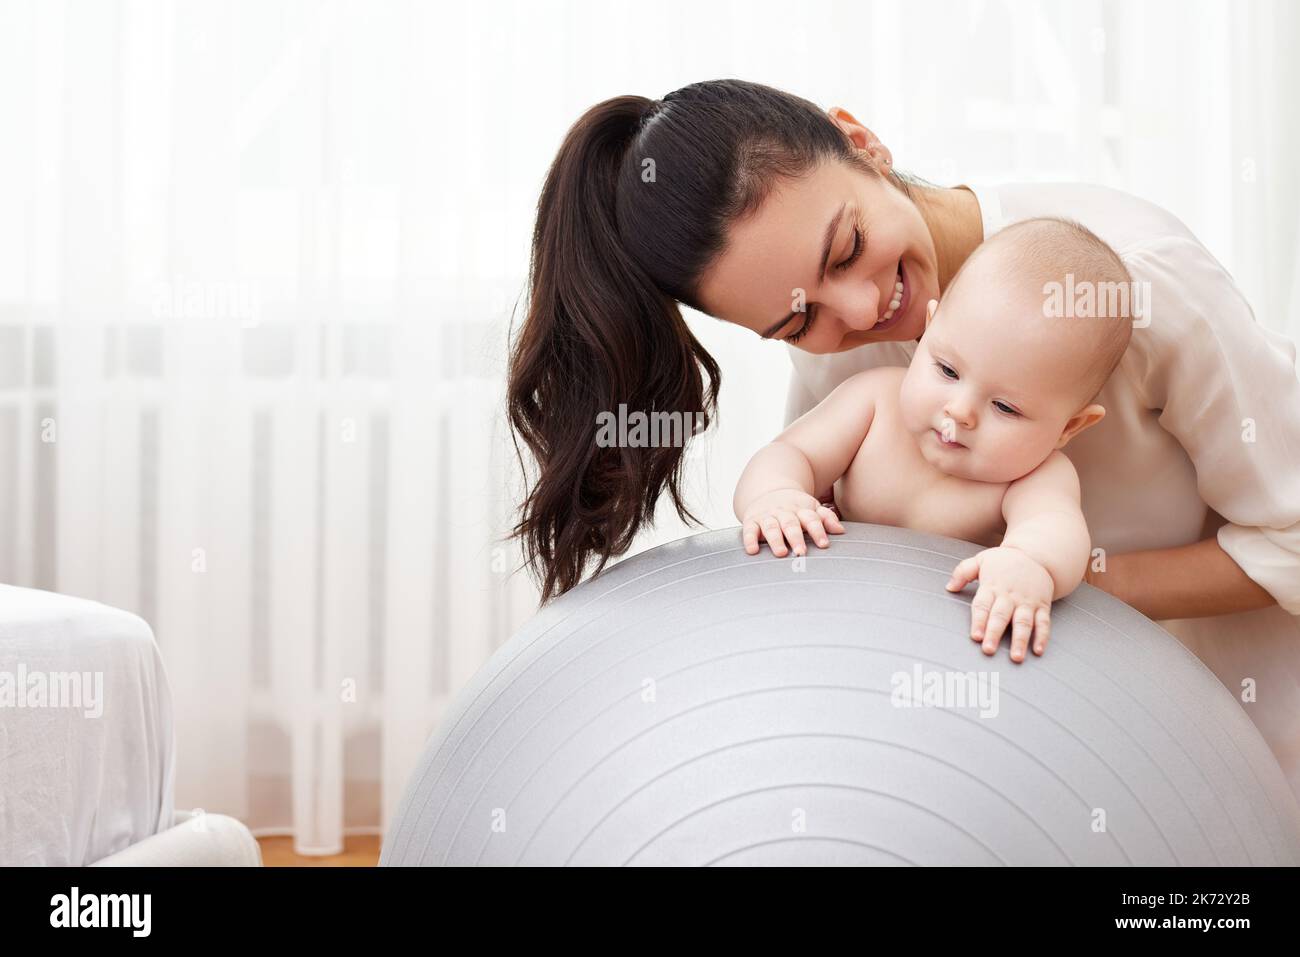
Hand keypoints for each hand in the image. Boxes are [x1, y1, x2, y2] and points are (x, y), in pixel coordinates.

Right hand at [740, 488, 844, 556]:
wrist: (769, 490)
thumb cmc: (795, 506)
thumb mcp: (812, 508)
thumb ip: (826, 518)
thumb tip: (841, 530)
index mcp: (801, 509)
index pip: (811, 519)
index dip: (818, 531)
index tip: (824, 544)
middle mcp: (783, 512)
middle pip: (790, 524)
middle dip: (796, 538)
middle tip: (801, 553)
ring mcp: (767, 516)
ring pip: (771, 527)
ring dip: (775, 540)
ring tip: (781, 553)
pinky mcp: (751, 521)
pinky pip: (749, 530)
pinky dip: (750, 540)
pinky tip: (752, 551)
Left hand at [945, 546, 1054, 661]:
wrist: (1037, 556)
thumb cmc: (1004, 562)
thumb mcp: (981, 560)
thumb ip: (963, 572)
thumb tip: (949, 587)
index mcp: (992, 586)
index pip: (983, 605)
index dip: (979, 621)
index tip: (975, 636)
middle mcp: (1010, 596)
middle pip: (1001, 617)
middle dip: (994, 633)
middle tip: (989, 650)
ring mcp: (1027, 602)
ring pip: (1023, 623)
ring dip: (1020, 640)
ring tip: (1016, 657)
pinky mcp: (1042, 606)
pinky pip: (1043, 623)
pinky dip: (1042, 637)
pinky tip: (1037, 651)